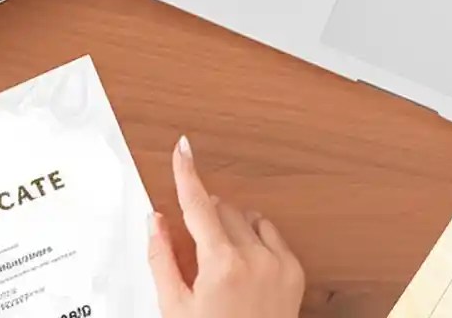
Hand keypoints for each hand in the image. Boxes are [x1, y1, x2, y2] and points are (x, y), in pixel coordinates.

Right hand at [148, 137, 304, 317]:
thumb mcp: (175, 308)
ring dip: (232, 226)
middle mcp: (254, 257)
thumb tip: (156, 220)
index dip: (186, 173)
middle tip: (196, 246)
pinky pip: (272, 234)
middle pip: (223, 208)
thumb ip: (162, 258)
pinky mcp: (295, 271)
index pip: (198, 205)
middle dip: (205, 216)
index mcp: (220, 264)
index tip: (183, 148)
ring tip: (221, 260)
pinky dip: (257, 239)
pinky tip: (245, 263)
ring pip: (249, 218)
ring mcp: (279, 263)